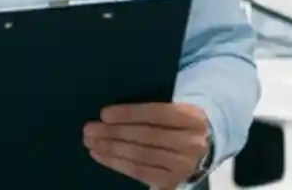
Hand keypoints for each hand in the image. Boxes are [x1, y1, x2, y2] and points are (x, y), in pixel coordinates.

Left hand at [83, 102, 208, 189]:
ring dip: (111, 149)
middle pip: (146, 136)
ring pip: (140, 156)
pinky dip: (116, 163)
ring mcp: (183, 166)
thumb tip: (110, 113)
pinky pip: (139, 172)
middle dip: (114, 132)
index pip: (156, 113)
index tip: (104, 114)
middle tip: (90, 128)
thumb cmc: (176, 124)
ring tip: (91, 141)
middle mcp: (192, 143)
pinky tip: (100, 155)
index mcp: (192, 118)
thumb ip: (150, 109)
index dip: (129, 114)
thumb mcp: (174, 110)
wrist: (201, 150)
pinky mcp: (172, 182)